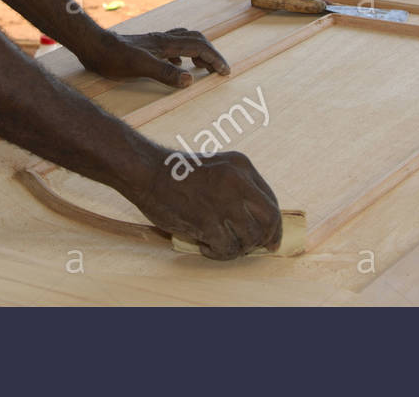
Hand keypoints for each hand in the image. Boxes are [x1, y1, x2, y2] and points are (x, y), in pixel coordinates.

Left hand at [81, 28, 229, 87]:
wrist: (93, 47)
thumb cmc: (114, 58)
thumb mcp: (140, 67)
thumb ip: (165, 73)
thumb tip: (191, 80)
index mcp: (166, 44)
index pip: (199, 47)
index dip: (214, 59)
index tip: (225, 72)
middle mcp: (163, 39)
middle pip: (195, 40)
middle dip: (211, 53)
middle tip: (219, 69)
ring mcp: (154, 42)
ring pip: (184, 40)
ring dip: (198, 52)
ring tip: (202, 67)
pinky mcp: (145, 46)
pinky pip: (171, 47)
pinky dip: (181, 55)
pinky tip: (177, 65)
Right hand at [134, 151, 282, 260]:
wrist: (146, 171)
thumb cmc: (176, 174)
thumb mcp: (217, 168)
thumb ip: (238, 189)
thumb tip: (255, 223)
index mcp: (241, 165)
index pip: (271, 200)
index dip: (273, 225)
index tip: (268, 239)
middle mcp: (238, 181)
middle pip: (270, 219)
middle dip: (264, 238)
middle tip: (252, 248)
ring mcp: (224, 200)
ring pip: (250, 237)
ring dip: (237, 248)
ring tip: (218, 245)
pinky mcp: (208, 219)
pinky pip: (227, 247)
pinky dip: (218, 253)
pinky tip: (204, 246)